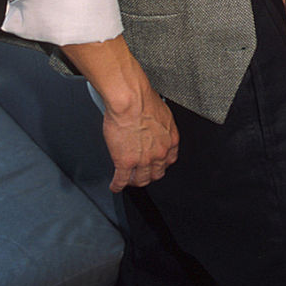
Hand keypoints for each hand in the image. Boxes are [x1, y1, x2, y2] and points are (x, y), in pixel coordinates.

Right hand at [61, 35, 178, 191]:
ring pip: (140, 180)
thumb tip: (154, 128)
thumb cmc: (144, 99)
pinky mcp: (125, 162)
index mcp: (170, 139)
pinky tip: (115, 186)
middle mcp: (159, 152)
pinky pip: (121, 180)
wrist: (131, 99)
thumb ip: (160, 127)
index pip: (169, 160)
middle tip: (142, 173)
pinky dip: (117, 185)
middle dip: (149, 175)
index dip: (161, 164)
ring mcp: (143, 160)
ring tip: (128, 180)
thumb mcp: (162, 113)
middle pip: (156, 173)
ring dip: (134, 181)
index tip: (155, 164)